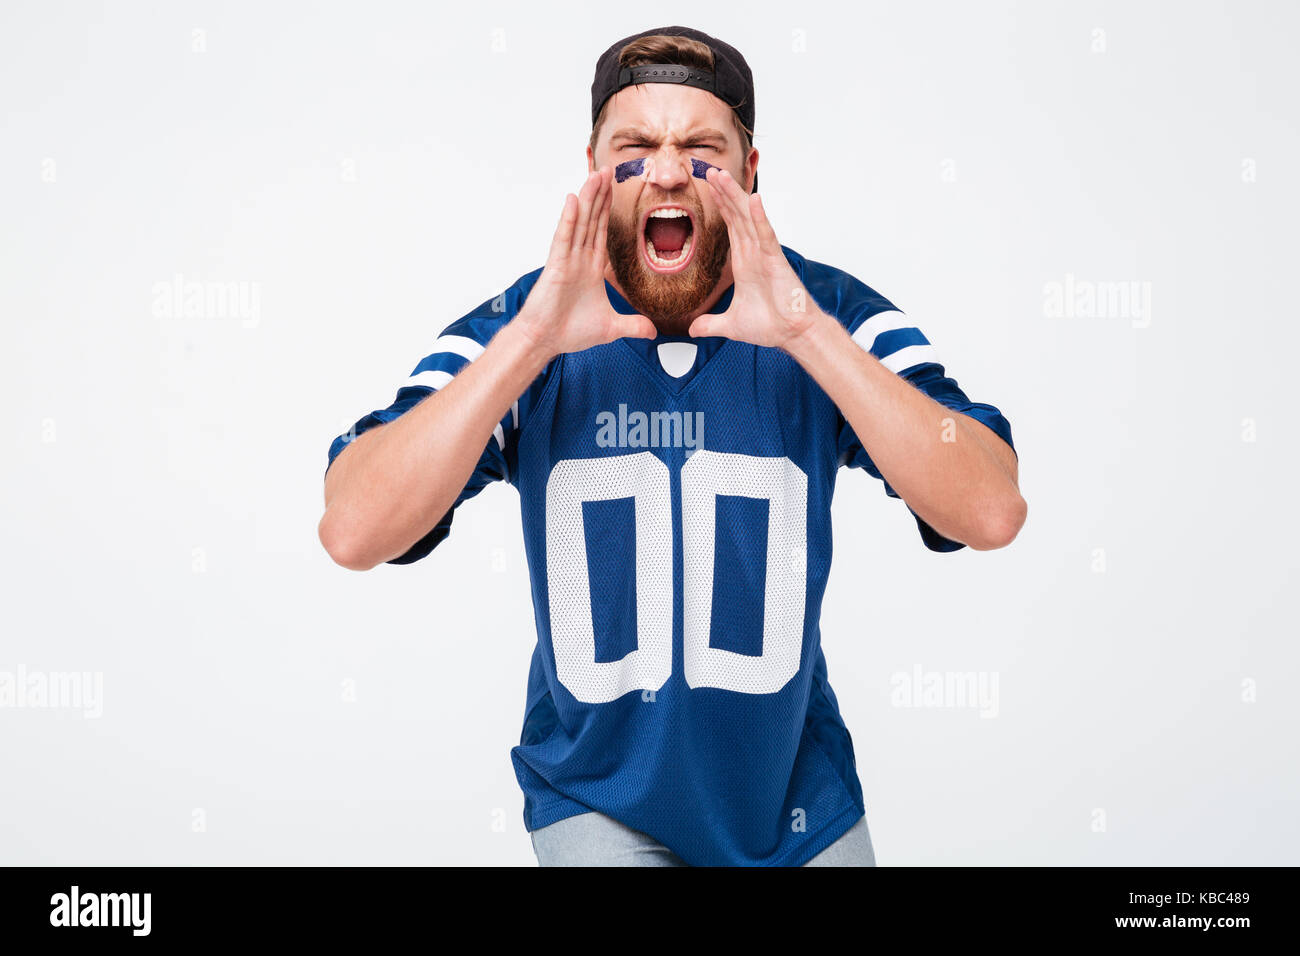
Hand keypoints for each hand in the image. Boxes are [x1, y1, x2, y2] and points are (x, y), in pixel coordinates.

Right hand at [514, 165, 656, 357]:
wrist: (546, 341)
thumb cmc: (570, 332)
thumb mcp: (611, 328)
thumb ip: (633, 326)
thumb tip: (653, 332)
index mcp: (591, 268)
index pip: (601, 231)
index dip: (608, 209)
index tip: (614, 188)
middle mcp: (578, 259)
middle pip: (592, 219)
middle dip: (600, 195)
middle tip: (608, 170)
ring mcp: (566, 259)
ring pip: (580, 222)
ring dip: (588, 198)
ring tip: (596, 174)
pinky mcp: (556, 266)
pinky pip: (564, 237)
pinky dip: (569, 218)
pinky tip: (574, 199)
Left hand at [687, 167, 824, 349]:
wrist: (791, 334)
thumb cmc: (770, 325)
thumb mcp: (731, 325)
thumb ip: (711, 324)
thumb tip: (692, 330)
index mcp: (744, 261)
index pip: (730, 226)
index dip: (720, 205)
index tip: (708, 186)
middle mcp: (753, 252)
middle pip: (736, 214)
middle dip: (723, 192)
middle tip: (708, 170)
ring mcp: (764, 253)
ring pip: (747, 218)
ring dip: (735, 195)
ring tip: (722, 175)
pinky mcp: (775, 260)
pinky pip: (765, 234)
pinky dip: (759, 217)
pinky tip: (753, 199)